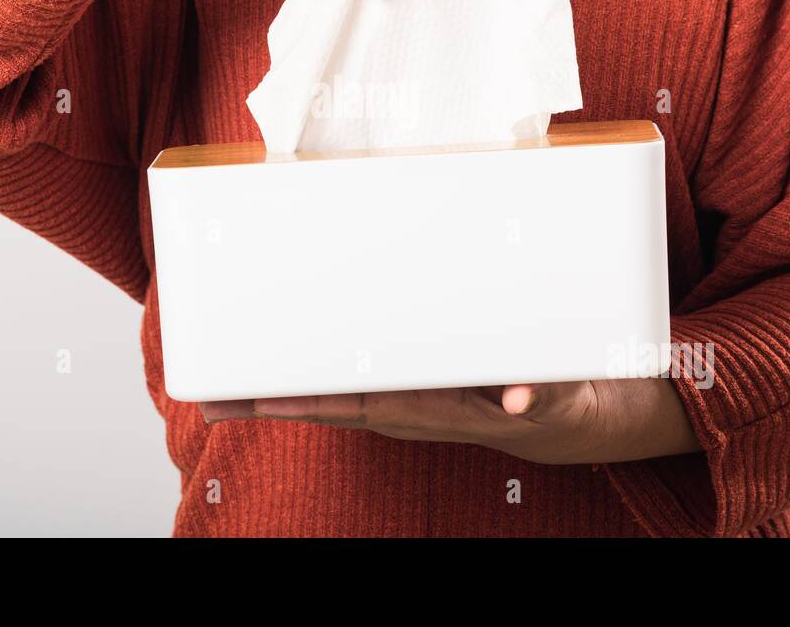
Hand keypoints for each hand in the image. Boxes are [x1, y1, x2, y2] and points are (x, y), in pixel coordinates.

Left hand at [199, 377, 700, 465]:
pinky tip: (283, 371)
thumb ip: (544, 393)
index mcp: (441, 409)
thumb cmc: (563, 399)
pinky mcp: (415, 387)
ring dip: (282, 392)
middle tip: (211, 393)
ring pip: (336, 395)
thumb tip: (523, 397)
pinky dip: (315, 380)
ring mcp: (410, 400)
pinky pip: (357, 382)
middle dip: (271, 400)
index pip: (366, 403)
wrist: (578, 418)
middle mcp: (414, 408)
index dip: (313, 400)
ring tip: (226, 384)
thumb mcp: (563, 395)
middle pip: (332, 402)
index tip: (265, 397)